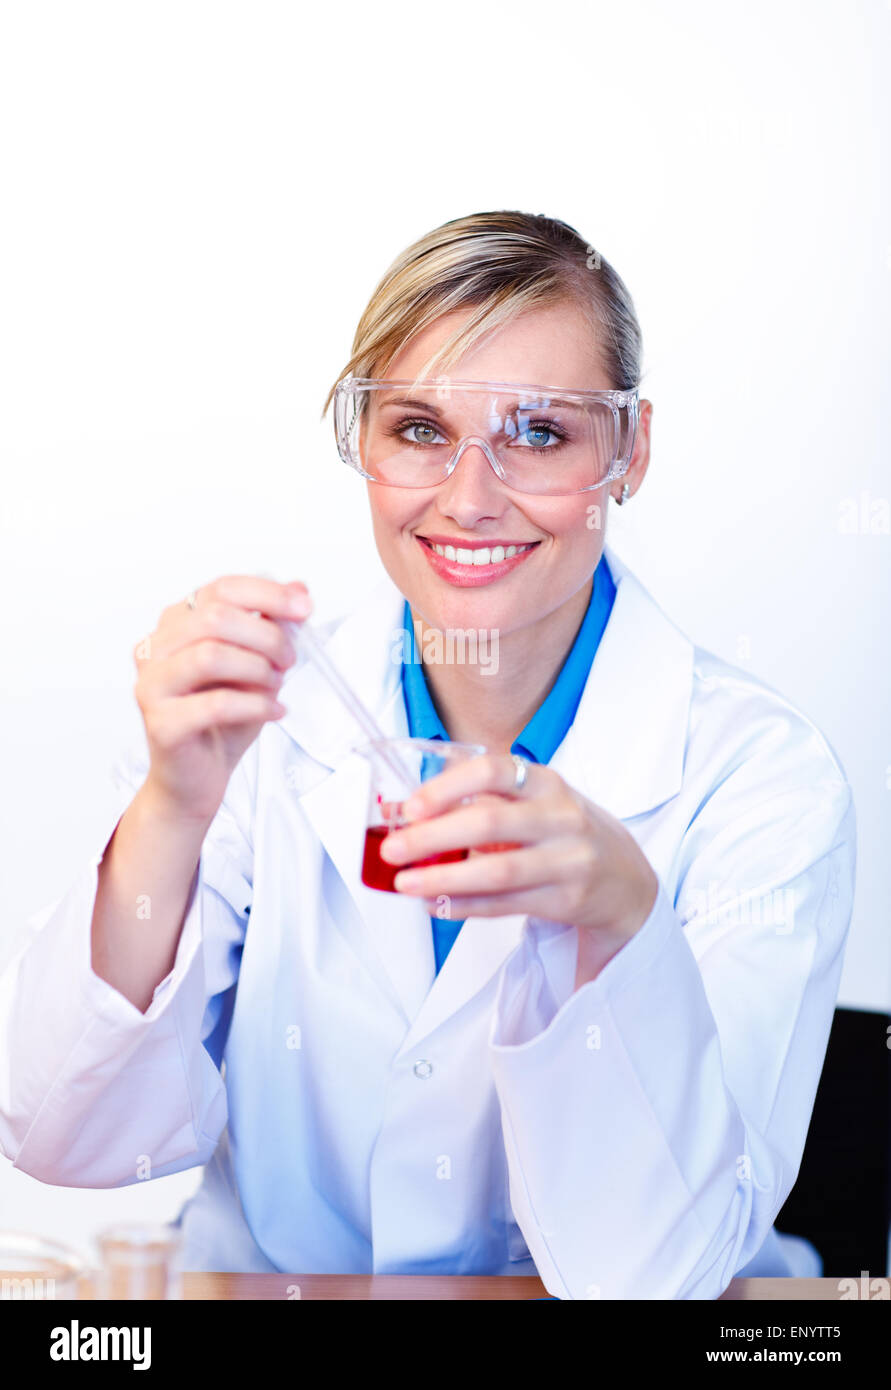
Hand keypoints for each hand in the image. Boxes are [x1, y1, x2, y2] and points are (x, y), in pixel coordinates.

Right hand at [134, 574, 311, 822]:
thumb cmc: (223, 720)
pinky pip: (216, 704)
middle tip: (289, 660)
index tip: (304, 608)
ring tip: (277, 686)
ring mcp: (152, 685)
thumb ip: (273, 625)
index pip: (222, 589)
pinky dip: (256, 705)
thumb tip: (299, 589)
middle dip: (266, 636)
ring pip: (210, 655)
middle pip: (215, 618)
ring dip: (258, 669)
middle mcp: (156, 648)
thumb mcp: (257, 664)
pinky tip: (274, 710)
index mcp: (176, 624)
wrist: (196, 777)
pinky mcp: (161, 723)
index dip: (268, 594)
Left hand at [379, 752, 658, 985]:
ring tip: (406, 882)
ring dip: (444, 878)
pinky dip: (465, 906)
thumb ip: (481, 800)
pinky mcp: (567, 900)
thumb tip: (403, 810)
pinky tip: (436, 904)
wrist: (626, 879)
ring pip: (497, 872)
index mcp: (546, 782)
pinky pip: (506, 905)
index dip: (448, 787)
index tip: (410, 806)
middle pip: (489, 823)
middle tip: (393, 848)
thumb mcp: (536, 801)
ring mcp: (568, 860)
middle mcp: (561, 817)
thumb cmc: (564, 832)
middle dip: (433, 837)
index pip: (493, 771)